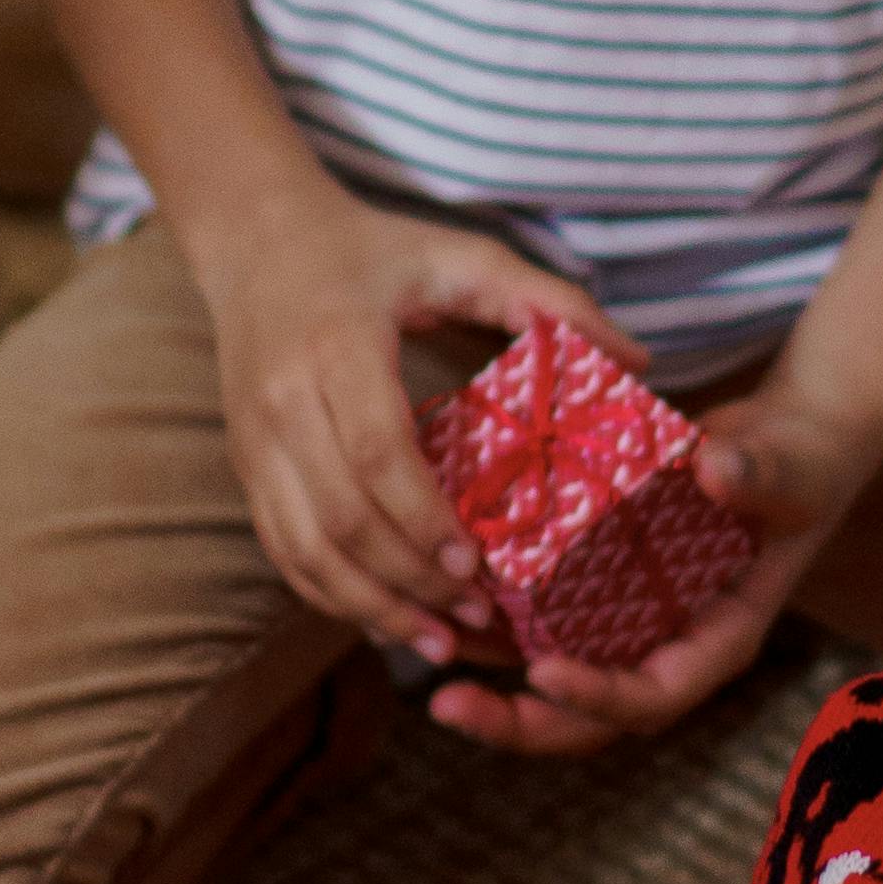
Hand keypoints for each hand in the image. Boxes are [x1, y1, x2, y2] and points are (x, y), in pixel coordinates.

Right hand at [199, 177, 632, 658]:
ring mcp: (254, 440)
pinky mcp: (245, 466)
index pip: (375, 452)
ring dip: (369, 605)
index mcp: (337, 345)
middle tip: (478, 617)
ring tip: (436, 642)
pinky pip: (281, 550)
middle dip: (410, 580)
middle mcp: (283, 399)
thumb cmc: (369, 249)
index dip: (424, 518)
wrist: (256, 241)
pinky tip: (384, 621)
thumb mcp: (460, 254)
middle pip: (341, 517)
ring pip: (304, 549)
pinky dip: (330, 596)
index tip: (476, 564)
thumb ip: (547, 299)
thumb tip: (637, 360)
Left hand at [425, 364, 882, 763]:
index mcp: (714, 643)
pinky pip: (535, 617)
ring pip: (546, 669)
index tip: (542, 671)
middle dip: (514, 719)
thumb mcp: (788, 470)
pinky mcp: (595, 589)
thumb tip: (715, 469)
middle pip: (585, 712)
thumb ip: (760, 474)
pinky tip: (428, 590)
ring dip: (481, 669)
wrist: (784, 446)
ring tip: (410, 646)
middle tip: (443, 703)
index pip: (654, 695)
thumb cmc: (796, 465)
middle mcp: (662, 648)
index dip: (598, 695)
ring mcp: (624, 624)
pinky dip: (486, 614)